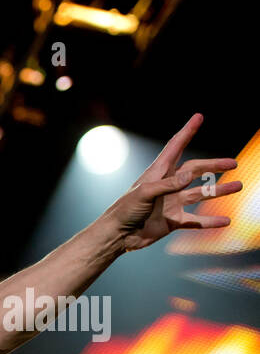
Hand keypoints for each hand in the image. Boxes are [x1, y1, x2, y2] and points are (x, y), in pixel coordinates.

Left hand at [103, 114, 241, 251]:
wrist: (116, 236)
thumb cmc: (124, 210)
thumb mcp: (144, 193)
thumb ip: (167, 184)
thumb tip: (190, 175)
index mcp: (158, 173)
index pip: (175, 147)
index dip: (187, 132)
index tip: (198, 117)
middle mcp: (168, 186)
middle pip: (195, 170)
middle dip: (214, 166)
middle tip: (233, 164)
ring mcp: (172, 203)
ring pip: (200, 194)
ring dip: (219, 191)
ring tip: (238, 186)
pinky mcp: (173, 221)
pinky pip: (196, 220)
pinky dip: (210, 221)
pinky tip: (225, 221)